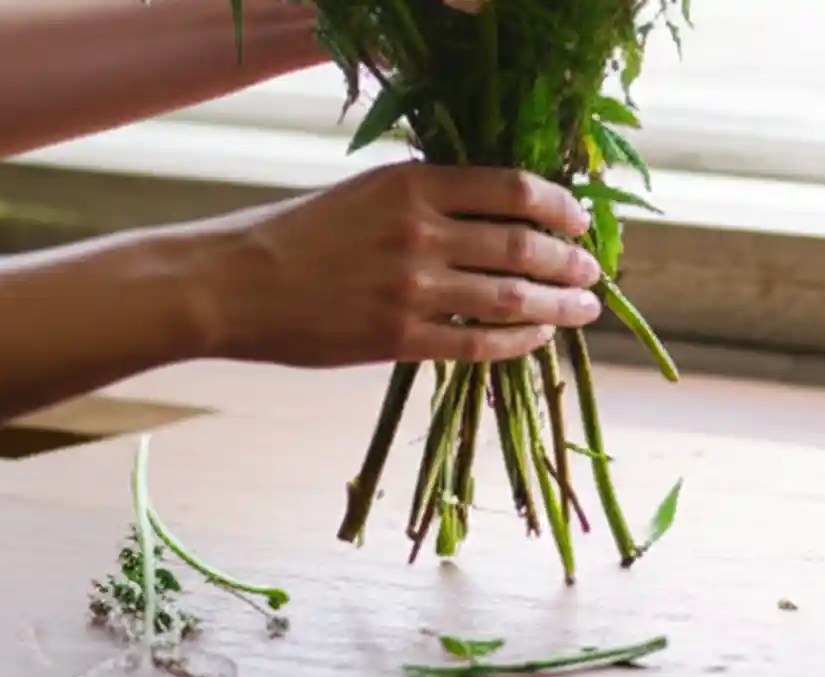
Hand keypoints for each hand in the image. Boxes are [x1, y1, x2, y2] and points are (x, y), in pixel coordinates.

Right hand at [195, 162, 602, 367]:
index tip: (579, 220)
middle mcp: (419, 231)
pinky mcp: (397, 338)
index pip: (511, 188)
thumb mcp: (365, 191)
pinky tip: (537, 339)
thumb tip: (493, 211)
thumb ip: (426, 197)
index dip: (558, 206)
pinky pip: (476, 344)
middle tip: (592, 273)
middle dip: (569, 261)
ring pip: (508, 297)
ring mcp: (410, 288)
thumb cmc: (296, 233)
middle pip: (521, 245)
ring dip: (556, 305)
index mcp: (412, 183)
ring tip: (583, 310)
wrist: (232, 282)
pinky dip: (516, 342)